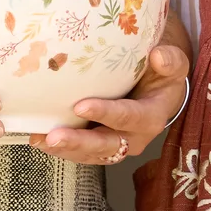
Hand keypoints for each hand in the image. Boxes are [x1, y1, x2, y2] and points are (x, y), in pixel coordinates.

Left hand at [36, 42, 190, 164]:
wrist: (158, 92)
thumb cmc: (161, 74)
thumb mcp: (172, 64)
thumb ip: (170, 61)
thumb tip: (158, 56)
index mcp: (152, 117)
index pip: (131, 117)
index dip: (108, 114)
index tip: (81, 106)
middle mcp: (135, 138)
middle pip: (107, 146)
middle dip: (79, 143)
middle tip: (53, 137)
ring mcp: (117, 145)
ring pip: (91, 155)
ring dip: (65, 150)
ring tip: (38, 140)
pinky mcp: (100, 147)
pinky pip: (81, 153)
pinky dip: (60, 149)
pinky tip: (38, 139)